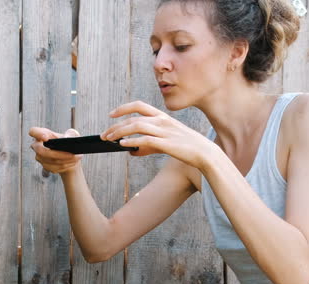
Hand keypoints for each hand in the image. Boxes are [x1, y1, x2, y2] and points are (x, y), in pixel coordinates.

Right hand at [29, 127, 81, 174]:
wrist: (70, 155)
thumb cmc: (68, 141)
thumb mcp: (73, 134)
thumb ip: (71, 134)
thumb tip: (66, 138)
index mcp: (42, 134)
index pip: (33, 132)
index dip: (38, 134)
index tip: (46, 138)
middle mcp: (37, 146)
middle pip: (42, 151)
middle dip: (58, 154)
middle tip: (72, 154)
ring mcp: (40, 157)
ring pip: (51, 161)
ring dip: (65, 160)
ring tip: (77, 157)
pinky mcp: (45, 166)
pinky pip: (55, 167)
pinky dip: (65, 165)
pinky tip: (73, 162)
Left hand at [101, 101, 216, 169]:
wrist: (204, 153)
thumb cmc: (186, 146)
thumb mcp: (167, 139)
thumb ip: (148, 143)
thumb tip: (130, 150)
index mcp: (162, 116)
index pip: (139, 106)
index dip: (123, 108)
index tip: (111, 114)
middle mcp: (162, 121)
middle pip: (133, 117)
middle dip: (115, 125)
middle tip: (104, 134)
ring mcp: (164, 131)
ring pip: (136, 126)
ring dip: (119, 132)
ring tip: (109, 139)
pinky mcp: (165, 143)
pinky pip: (145, 140)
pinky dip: (131, 141)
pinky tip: (122, 145)